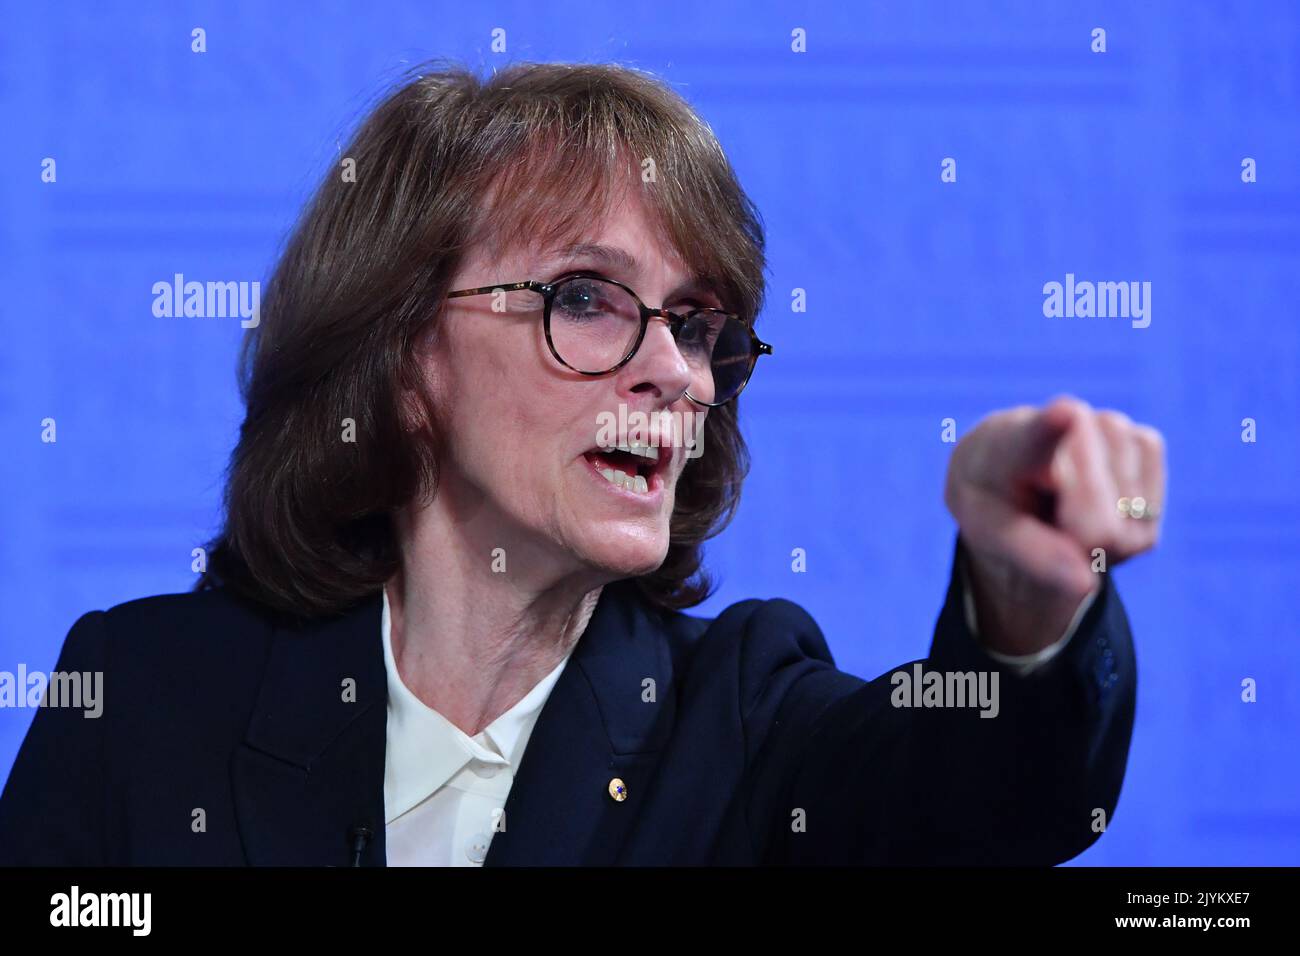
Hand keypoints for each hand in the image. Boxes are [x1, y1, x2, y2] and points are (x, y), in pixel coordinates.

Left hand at [944, 396, 1165, 655]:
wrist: (1011, 473)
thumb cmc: (995, 502)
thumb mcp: (989, 534)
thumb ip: (1031, 556)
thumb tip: (1086, 584)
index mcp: (1009, 442)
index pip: (1035, 435)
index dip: (1053, 427)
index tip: (1065, 414)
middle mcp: (1067, 420)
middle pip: (1097, 524)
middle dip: (1079, 545)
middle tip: (1047, 523)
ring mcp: (1113, 427)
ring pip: (1130, 521)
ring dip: (1103, 539)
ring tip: (1067, 510)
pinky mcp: (1146, 441)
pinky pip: (1149, 516)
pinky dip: (1127, 530)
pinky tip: (1098, 504)